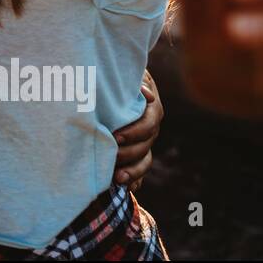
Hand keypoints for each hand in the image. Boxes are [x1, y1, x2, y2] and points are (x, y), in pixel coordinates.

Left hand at [112, 69, 162, 190]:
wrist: (113, 80)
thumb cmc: (119, 76)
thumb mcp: (126, 75)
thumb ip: (136, 82)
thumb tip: (147, 95)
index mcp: (151, 109)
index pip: (148, 124)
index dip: (134, 132)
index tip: (115, 137)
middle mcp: (150, 128)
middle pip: (145, 146)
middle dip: (128, 154)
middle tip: (111, 158)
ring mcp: (144, 142)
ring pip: (144, 161)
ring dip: (133, 171)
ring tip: (118, 179)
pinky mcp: (135, 152)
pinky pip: (139, 170)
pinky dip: (134, 180)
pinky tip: (127, 187)